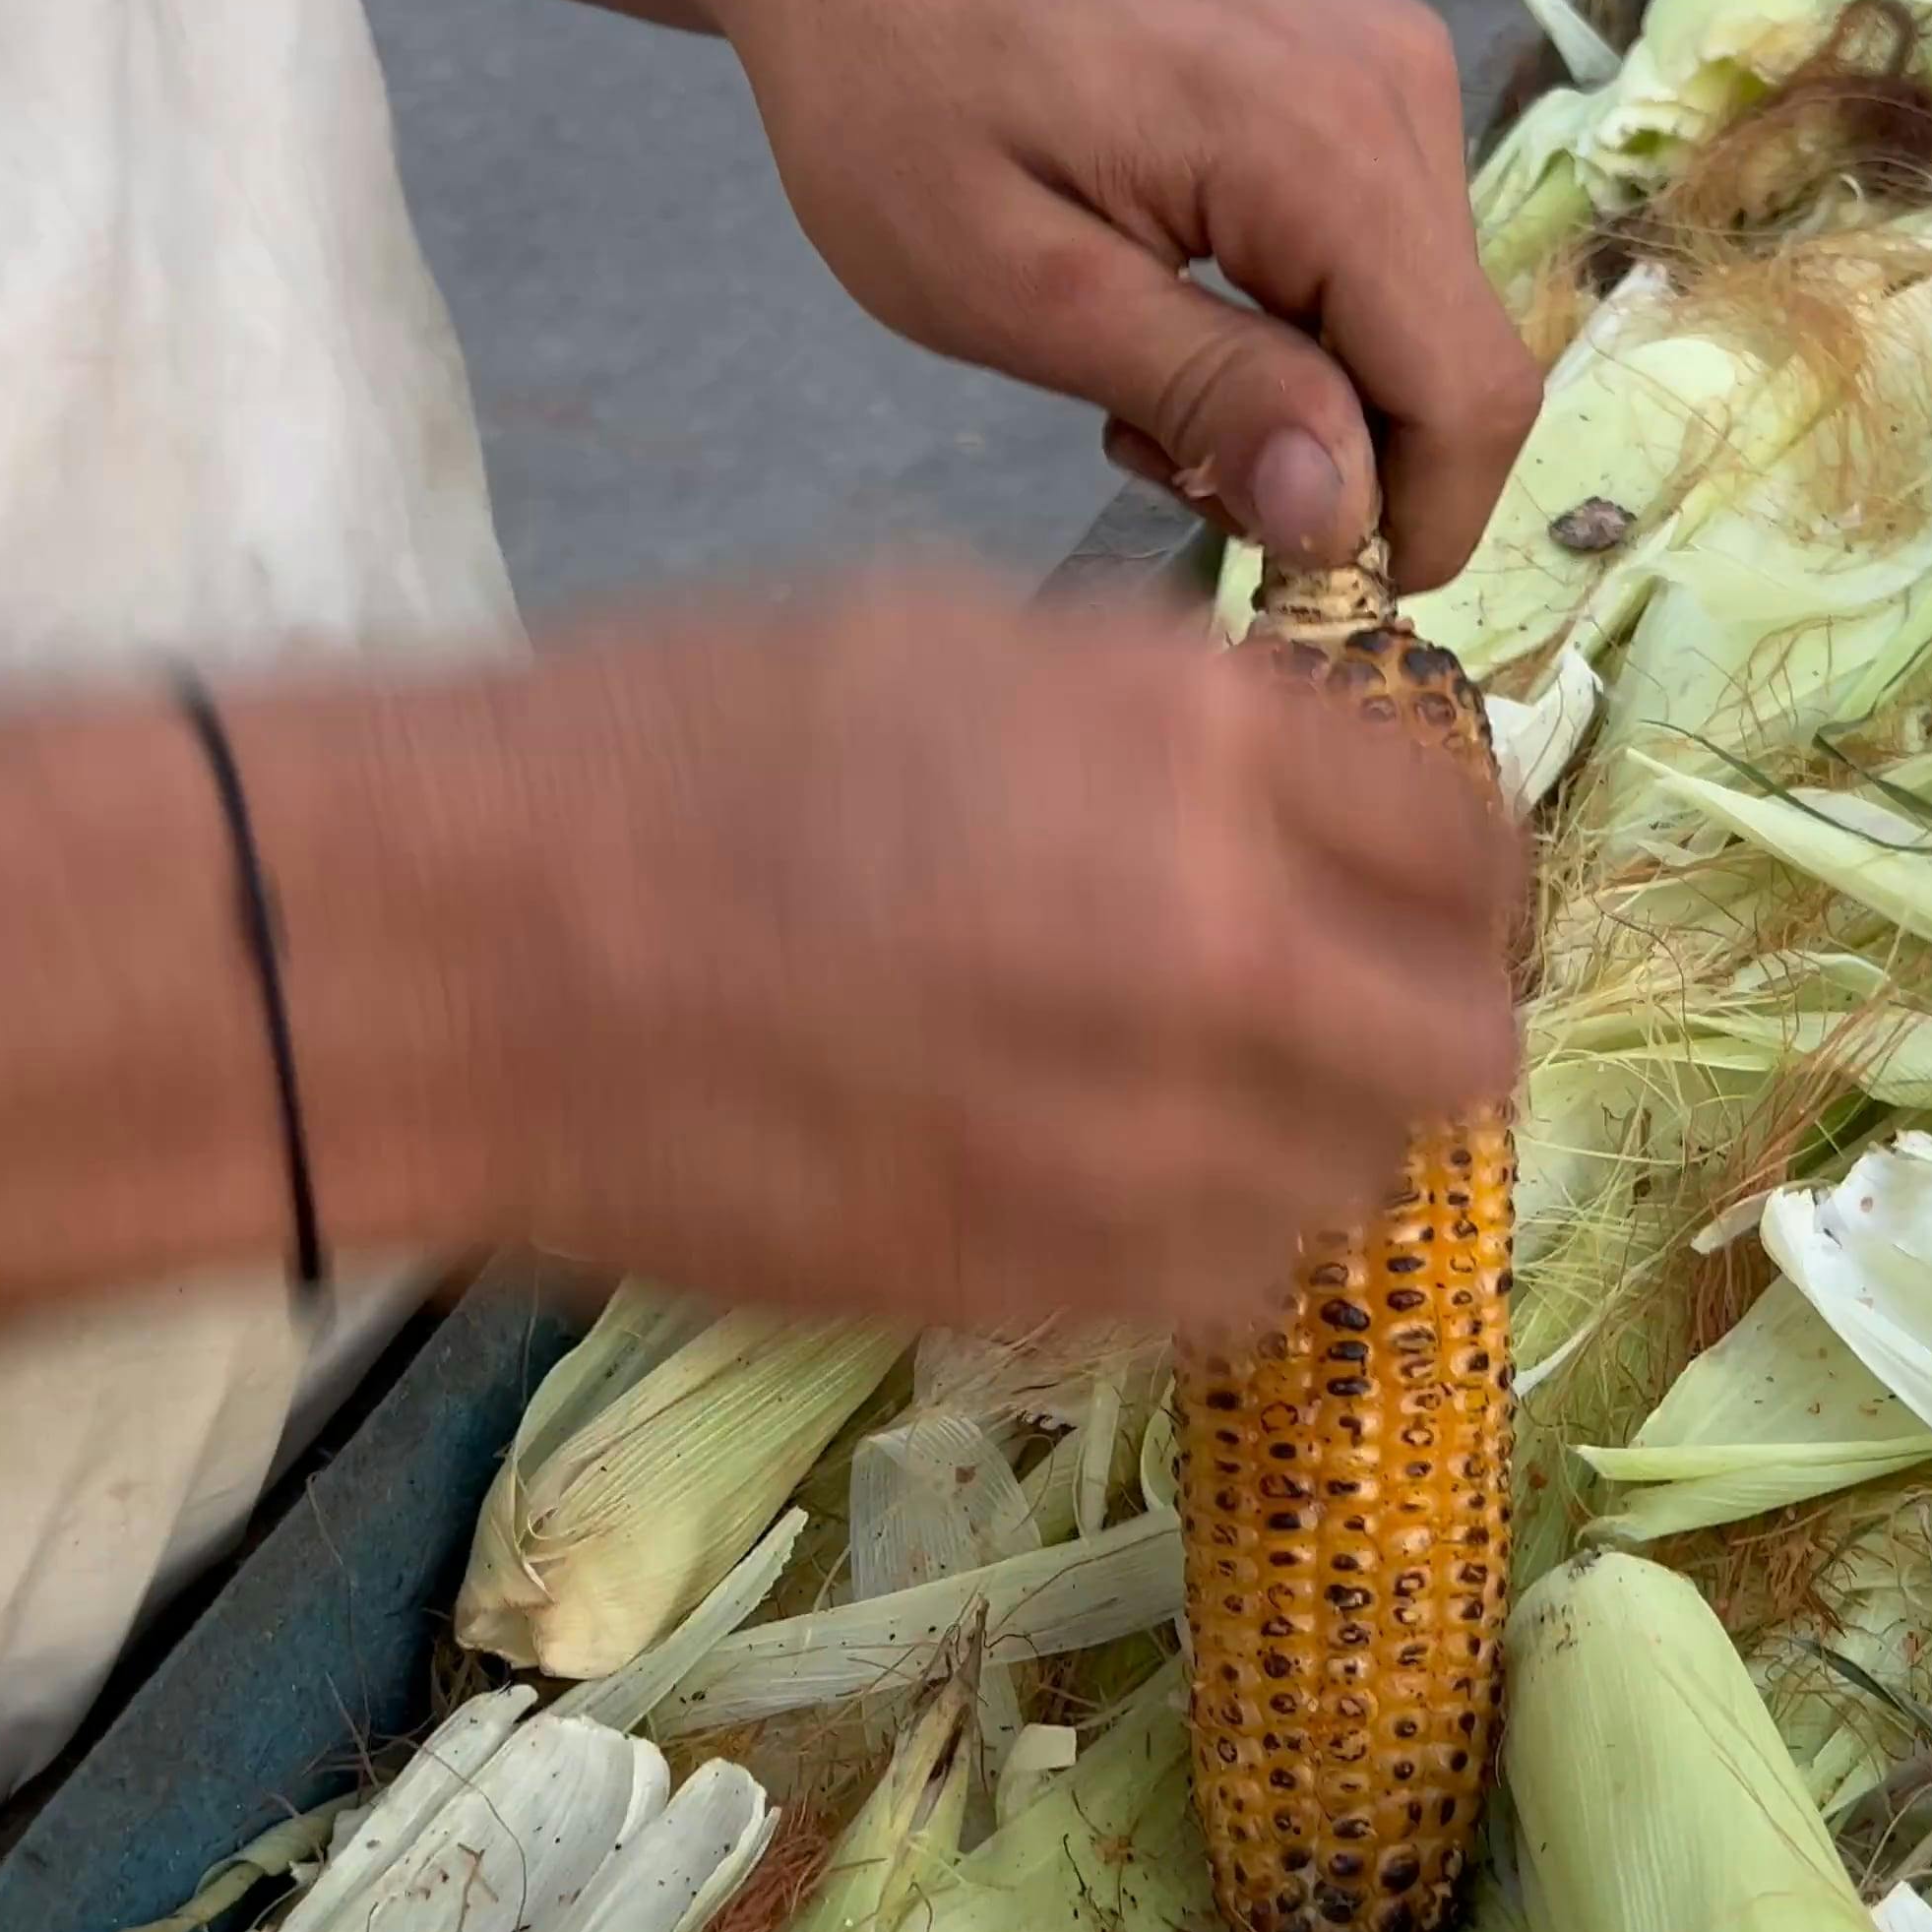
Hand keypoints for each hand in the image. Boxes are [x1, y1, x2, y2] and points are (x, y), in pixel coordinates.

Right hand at [266, 563, 1524, 1331]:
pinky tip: (1108, 1176)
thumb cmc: (673, 749)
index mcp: (1196, 748)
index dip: (1453, 867)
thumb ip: (1175, 723)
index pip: (1462, 835)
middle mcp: (1216, 948)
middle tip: (1344, 1007)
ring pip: (1360, 1184)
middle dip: (1424, 1018)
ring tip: (1197, 1091)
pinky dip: (1210, 1241)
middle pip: (1463, 1041)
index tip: (1413, 888)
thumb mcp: (960, 641)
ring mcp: (1140, 1144)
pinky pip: (1231, 1286)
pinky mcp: (1051, 1290)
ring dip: (1317, 1138)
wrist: (469, 953)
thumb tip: (1302, 785)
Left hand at [683, 0, 1542, 587]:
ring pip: (1423, 324)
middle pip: (1456, 367)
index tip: (1288, 576)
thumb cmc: (902, 108)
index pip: (1471, 397)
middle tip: (1162, 456)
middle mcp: (1396, 94)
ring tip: (1146, 376)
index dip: (1410, 527)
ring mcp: (1388, 75)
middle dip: (1337, 466)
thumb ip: (1202, 396)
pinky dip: (1301, 326)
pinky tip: (1179, 308)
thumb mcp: (1021, 290)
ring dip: (1310, 400)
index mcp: (1325, 147)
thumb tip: (1344, 516)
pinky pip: (1384, 259)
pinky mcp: (1362, 79)